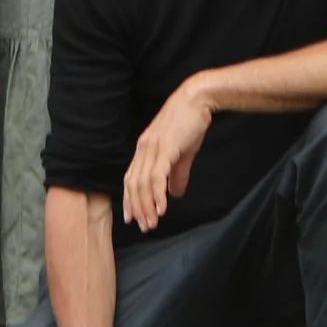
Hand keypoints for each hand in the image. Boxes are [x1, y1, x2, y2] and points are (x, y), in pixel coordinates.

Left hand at [122, 81, 210, 233]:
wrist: (197, 99)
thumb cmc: (189, 123)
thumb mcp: (182, 152)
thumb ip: (177, 173)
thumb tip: (175, 194)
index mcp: (145, 148)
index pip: (131, 178)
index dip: (130, 199)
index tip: (131, 217)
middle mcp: (144, 148)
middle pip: (134, 184)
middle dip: (138, 208)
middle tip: (144, 227)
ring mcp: (153, 147)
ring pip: (144, 183)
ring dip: (147, 206)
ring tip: (152, 223)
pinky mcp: (166, 147)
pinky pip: (158, 175)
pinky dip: (157, 194)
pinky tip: (162, 208)